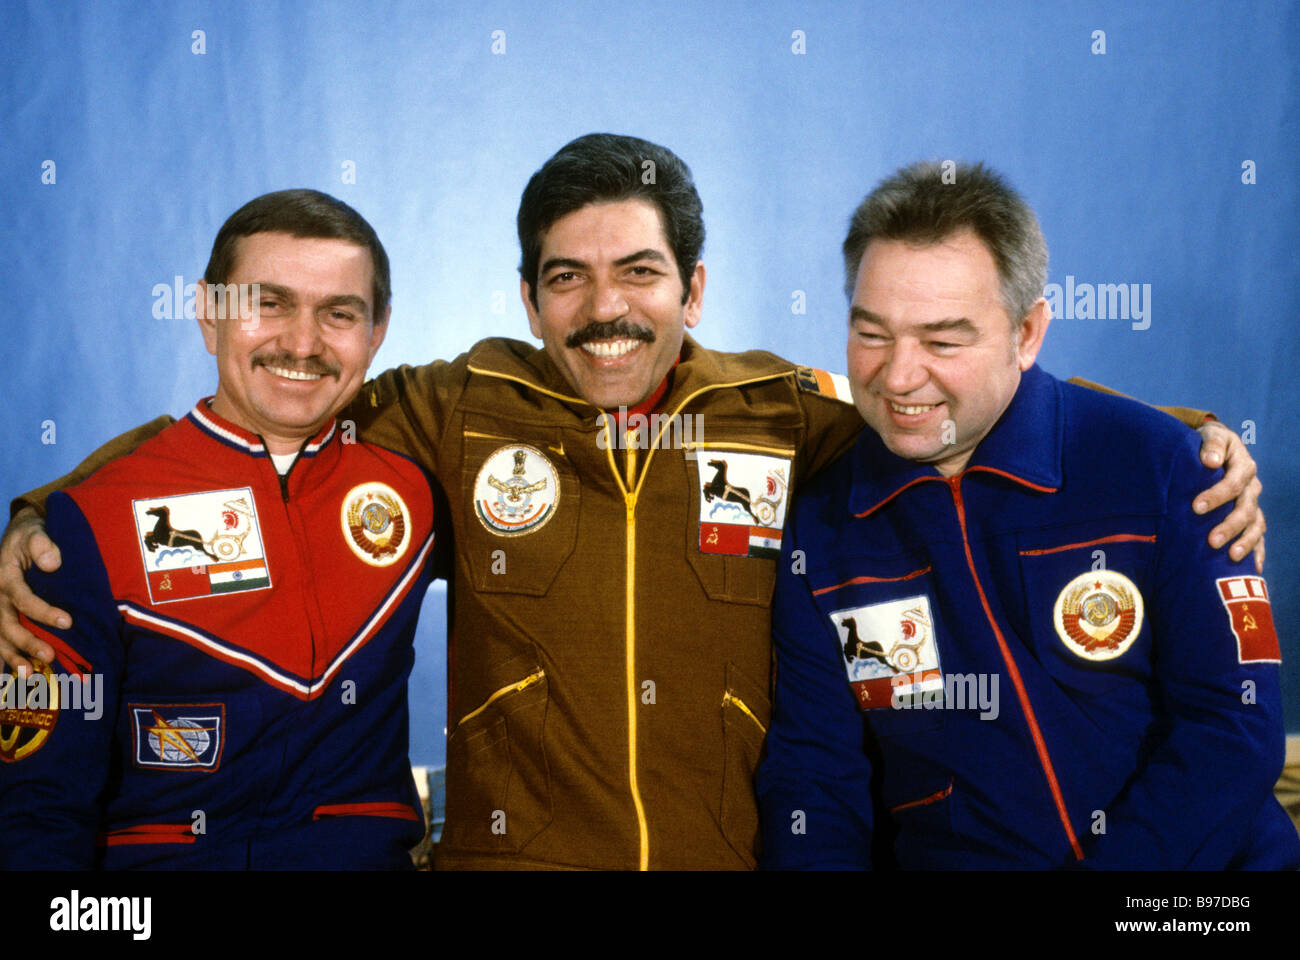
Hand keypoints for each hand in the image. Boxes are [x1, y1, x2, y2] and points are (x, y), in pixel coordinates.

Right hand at [0, 507, 67, 673]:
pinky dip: (8, 656)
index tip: (67, 622)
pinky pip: (2, 638)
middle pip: (7, 623)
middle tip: (50, 655)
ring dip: (14, 655)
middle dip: (28, 641)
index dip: (43, 612)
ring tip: (29, 673)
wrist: (20, 536)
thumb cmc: (31, 536)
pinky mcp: (3, 615)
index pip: (22, 598)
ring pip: (0, 636)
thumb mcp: (35, 532)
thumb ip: (43, 545)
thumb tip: (52, 563)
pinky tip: (19, 674)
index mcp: (5, 576)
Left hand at [1193, 420, 1263, 572]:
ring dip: (1244, 541)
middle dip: (1229, 525)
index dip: (1216, 495)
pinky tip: (1252, 568)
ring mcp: (1252, 503)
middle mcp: (1251, 487)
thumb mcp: (1210, 436)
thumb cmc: (1207, 443)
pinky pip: (1258, 535)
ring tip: (1230, 556)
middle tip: (1211, 540)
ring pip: (1255, 524)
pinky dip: (1257, 551)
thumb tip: (1210, 461)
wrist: (1215, 447)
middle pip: (1245, 508)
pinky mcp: (1250, 516)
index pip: (1233, 483)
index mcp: (1243, 466)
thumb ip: (1211, 445)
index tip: (1196, 507)